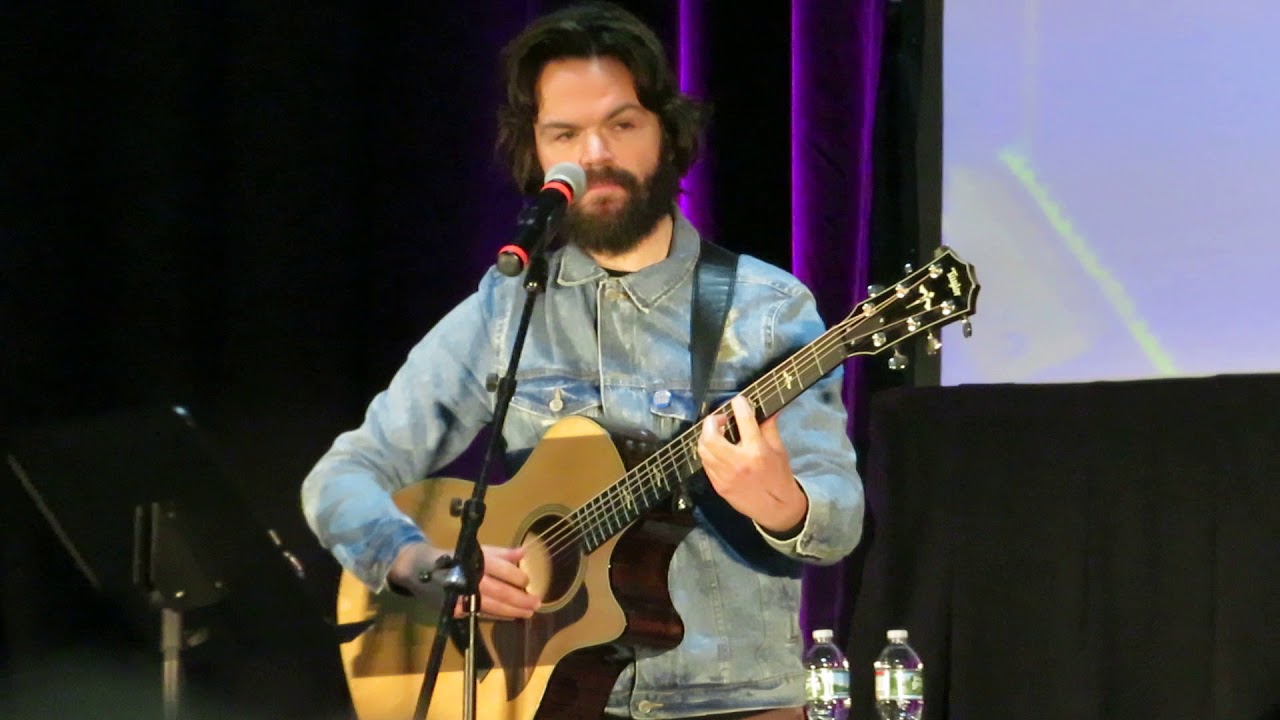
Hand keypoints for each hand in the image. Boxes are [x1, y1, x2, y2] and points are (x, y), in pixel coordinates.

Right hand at [388, 542, 541, 619]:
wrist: (419, 569)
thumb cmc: (453, 557)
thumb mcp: (475, 550)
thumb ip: (500, 553)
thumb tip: (523, 553)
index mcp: (474, 560)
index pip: (501, 569)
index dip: (517, 577)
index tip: (528, 582)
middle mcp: (469, 578)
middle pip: (499, 591)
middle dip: (519, 598)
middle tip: (536, 603)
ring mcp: (462, 596)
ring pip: (491, 606)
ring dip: (512, 611)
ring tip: (528, 613)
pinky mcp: (455, 609)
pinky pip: (480, 614)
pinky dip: (498, 616)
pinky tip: (510, 617)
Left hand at [697, 395, 807, 533]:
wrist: (776, 508)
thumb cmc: (779, 477)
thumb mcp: (779, 450)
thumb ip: (769, 428)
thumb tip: (766, 409)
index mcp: (756, 451)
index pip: (744, 420)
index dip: (739, 405)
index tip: (738, 401)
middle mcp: (738, 463)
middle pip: (711, 436)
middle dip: (711, 421)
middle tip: (719, 419)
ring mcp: (725, 476)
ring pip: (703, 449)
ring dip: (706, 436)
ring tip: (716, 433)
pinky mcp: (718, 485)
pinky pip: (705, 463)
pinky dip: (708, 452)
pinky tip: (716, 449)